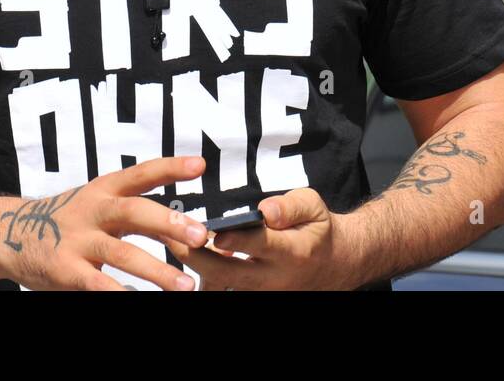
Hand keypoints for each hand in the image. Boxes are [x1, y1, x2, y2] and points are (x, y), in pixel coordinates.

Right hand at [0, 156, 210, 290]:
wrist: (9, 234)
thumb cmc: (70, 219)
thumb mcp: (98, 204)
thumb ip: (136, 211)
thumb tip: (184, 227)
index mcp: (105, 189)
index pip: (142, 173)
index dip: (170, 167)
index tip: (200, 166)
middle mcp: (93, 210)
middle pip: (135, 211)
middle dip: (169, 223)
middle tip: (200, 235)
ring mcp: (78, 240)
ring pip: (122, 254)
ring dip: (157, 270)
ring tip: (185, 285)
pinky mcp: (65, 269)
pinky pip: (97, 283)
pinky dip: (120, 292)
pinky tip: (139, 299)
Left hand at [164, 188, 364, 289]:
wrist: (331, 264)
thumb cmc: (316, 229)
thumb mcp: (312, 207)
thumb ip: (290, 206)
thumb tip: (266, 209)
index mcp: (293, 250)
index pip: (261, 245)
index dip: (237, 240)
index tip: (214, 233)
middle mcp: (275, 277)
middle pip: (230, 273)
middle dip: (198, 258)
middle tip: (172, 238)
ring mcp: (262, 292)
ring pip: (222, 287)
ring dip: (197, 269)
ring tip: (174, 247)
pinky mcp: (254, 296)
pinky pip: (224, 291)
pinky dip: (206, 279)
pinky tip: (191, 260)